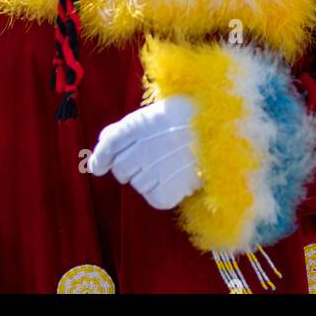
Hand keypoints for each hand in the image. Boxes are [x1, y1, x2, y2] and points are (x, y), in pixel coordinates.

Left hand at [88, 95, 200, 210]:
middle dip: (129, 166)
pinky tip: (173, 178)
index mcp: (140, 123)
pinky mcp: (174, 188)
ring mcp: (160, 167)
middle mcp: (147, 146)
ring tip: (167, 163)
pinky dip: (161, 192)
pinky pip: (154, 198)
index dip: (102, 158)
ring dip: (147, 178)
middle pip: (120, 169)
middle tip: (151, 156)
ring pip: (137, 184)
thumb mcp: (149, 117)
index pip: (109, 144)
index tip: (100, 166)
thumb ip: (119, 134)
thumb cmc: (179, 121)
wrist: (219, 129)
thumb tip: (96, 159)